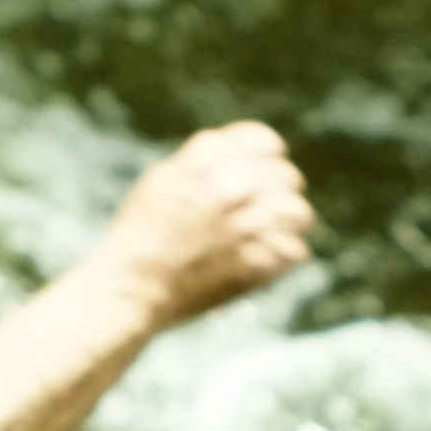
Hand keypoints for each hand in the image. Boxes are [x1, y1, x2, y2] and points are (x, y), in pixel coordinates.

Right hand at [101, 122, 314, 323]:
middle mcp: (230, 187)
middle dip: (282, 190)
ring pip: (299, 212)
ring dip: (290, 221)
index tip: (269, 165)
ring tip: (278, 231)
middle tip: (269, 207)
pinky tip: (268, 258)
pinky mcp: (257, 264)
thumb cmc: (141, 235)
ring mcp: (247, 226)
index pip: (264, 141)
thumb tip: (237, 153)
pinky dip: (284, 256)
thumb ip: (202, 161)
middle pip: (286, 176)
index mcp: (207, 161)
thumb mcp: (162, 180)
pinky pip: (295, 251)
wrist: (131, 288)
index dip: (270, 154)